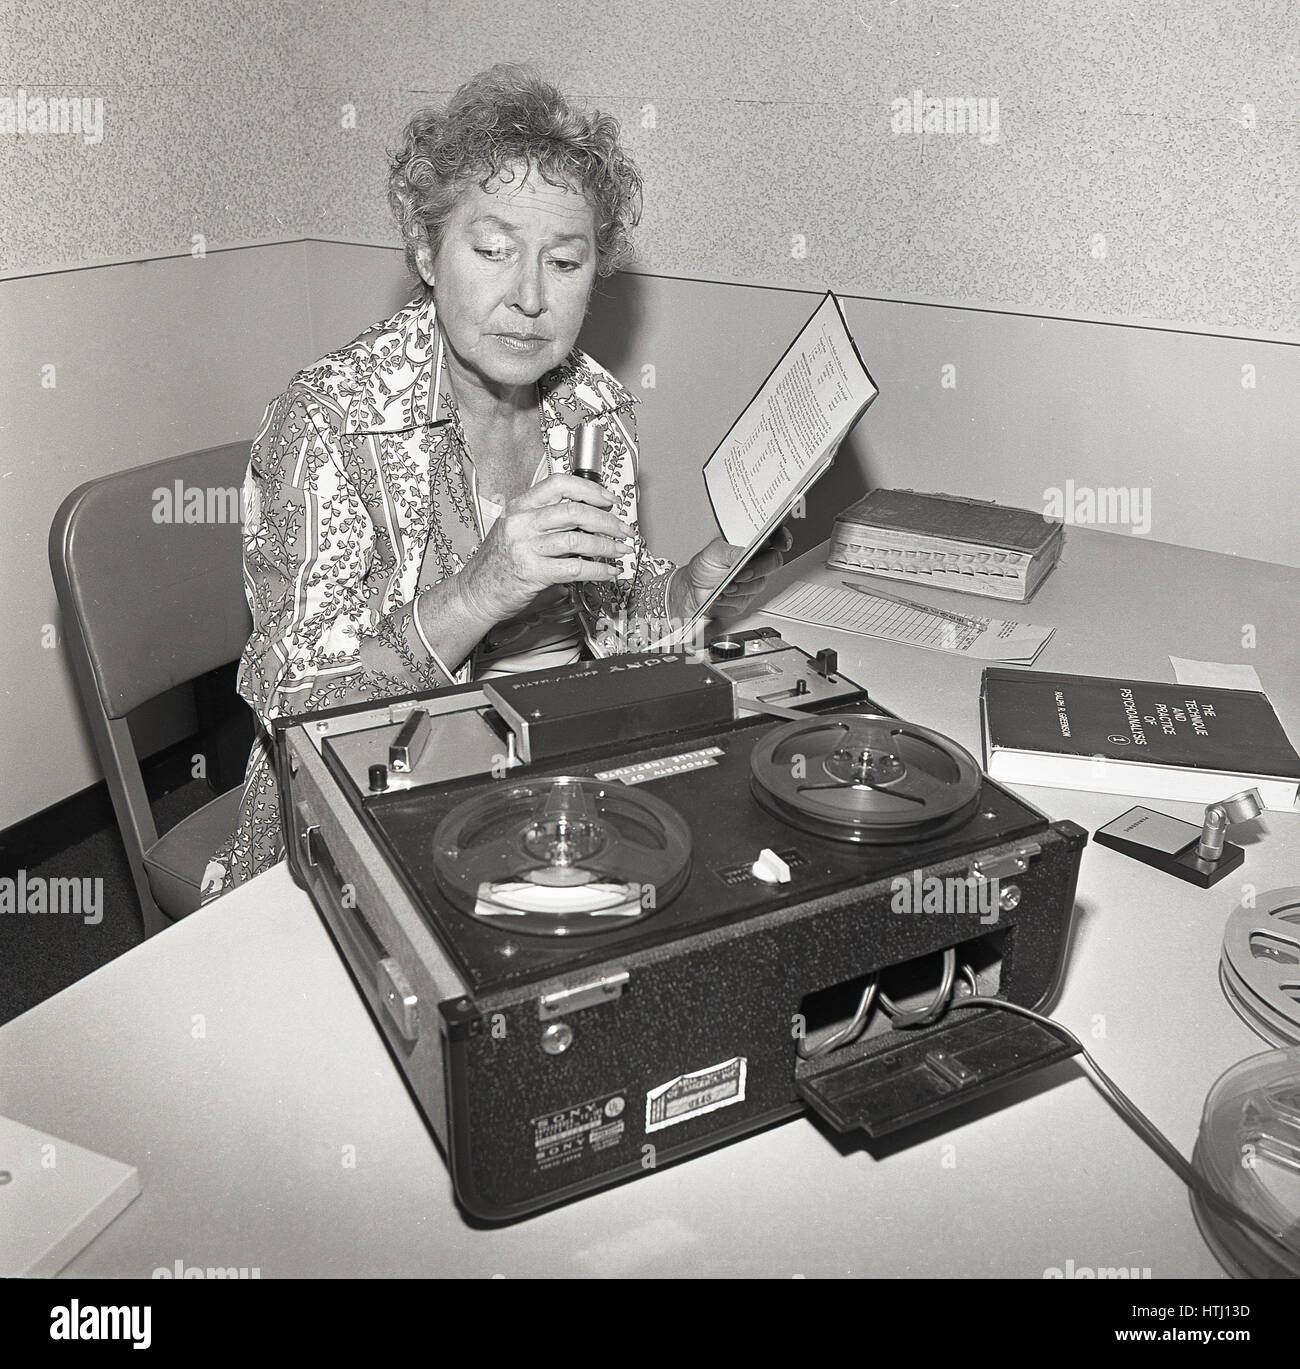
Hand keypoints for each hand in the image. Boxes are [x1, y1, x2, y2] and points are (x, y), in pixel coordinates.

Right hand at [460, 473, 634, 623]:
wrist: (475, 593)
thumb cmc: (497, 564)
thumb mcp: (515, 530)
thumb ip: (545, 520)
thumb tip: (587, 518)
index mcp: (519, 507)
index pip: (558, 484)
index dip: (589, 489)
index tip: (607, 498)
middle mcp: (521, 523)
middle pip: (574, 510)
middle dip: (607, 520)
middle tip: (622, 528)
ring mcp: (526, 547)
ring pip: (578, 540)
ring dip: (606, 546)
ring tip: (619, 551)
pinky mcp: (532, 572)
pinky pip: (575, 568)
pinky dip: (597, 570)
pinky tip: (607, 571)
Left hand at [676, 526, 792, 618]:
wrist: (693, 588)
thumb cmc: (705, 566)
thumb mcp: (713, 552)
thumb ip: (730, 551)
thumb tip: (743, 552)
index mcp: (751, 545)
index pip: (774, 538)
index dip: (783, 539)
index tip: (782, 543)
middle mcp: (756, 563)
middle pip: (773, 562)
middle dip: (759, 568)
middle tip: (743, 572)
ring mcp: (753, 581)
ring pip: (759, 584)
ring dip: (742, 586)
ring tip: (726, 586)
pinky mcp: (745, 598)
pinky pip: (744, 599)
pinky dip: (731, 598)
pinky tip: (721, 595)